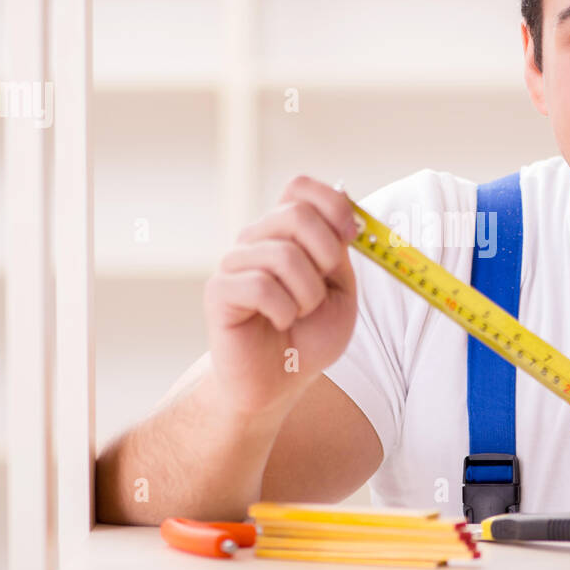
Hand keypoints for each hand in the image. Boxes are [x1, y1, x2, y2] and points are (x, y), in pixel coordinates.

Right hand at [203, 175, 360, 419]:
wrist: (280, 382)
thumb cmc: (309, 336)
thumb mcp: (341, 290)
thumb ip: (341, 248)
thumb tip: (345, 198)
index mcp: (286, 233)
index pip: (299, 187)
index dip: (331, 204)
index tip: (350, 235)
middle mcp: (257, 239)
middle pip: (296, 213)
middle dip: (326, 256)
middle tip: (322, 292)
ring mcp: (235, 262)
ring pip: (283, 255)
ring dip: (307, 296)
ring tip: (297, 315)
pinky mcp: (219, 290)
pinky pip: (261, 286)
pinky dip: (283, 312)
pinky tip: (277, 323)